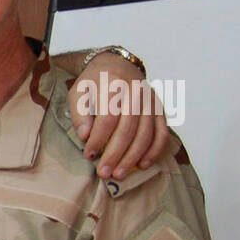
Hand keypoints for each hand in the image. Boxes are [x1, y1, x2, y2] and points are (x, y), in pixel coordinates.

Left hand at [68, 52, 169, 180]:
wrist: (116, 65)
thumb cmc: (94, 83)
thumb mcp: (78, 92)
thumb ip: (79, 113)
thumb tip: (85, 136)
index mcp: (114, 84)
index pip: (108, 118)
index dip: (99, 139)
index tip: (89, 155)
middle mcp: (136, 92)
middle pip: (128, 129)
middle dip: (115, 154)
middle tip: (104, 172)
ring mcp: (151, 100)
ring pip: (146, 133)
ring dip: (133, 157)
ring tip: (119, 174)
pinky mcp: (159, 108)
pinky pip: (162, 132)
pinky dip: (154, 150)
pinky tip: (143, 164)